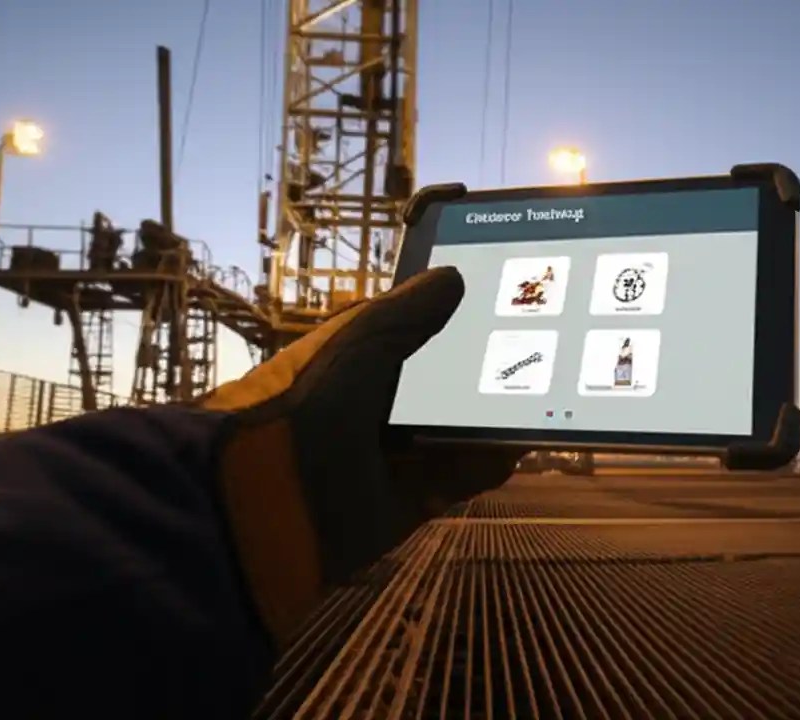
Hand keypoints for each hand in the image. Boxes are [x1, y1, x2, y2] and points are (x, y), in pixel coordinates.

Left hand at [197, 267, 523, 646]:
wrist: (267, 498)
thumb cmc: (306, 405)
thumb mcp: (360, 342)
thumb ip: (408, 313)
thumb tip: (454, 276)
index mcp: (349, 365)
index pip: (405, 337)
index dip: (446, 324)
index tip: (493, 307)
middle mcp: (368, 410)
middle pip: (435, 389)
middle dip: (478, 376)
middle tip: (527, 357)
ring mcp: (385, 459)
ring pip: (451, 436)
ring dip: (489, 422)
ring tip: (531, 400)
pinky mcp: (401, 504)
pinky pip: (454, 481)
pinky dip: (484, 465)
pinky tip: (514, 446)